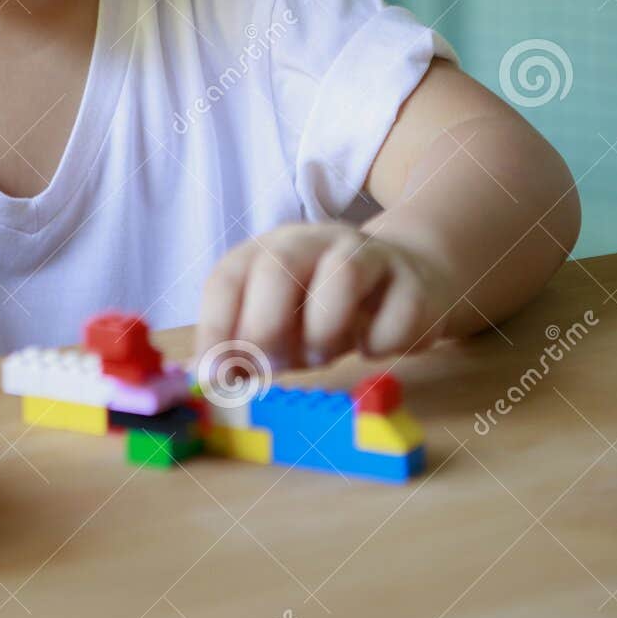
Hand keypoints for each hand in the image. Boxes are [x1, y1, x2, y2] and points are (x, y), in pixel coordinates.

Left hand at [195, 221, 453, 374]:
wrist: (413, 274)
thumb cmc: (328, 307)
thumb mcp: (282, 322)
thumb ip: (244, 344)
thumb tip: (202, 375)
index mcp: (270, 249)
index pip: (228, 277)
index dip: (216, 327)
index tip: (216, 375)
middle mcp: (314, 241)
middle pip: (277, 267)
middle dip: (266, 327)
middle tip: (275, 367)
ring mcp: (367, 254)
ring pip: (342, 275)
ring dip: (324, 331)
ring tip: (324, 354)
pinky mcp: (414, 281)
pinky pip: (396, 315)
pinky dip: (380, 343)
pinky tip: (374, 345)